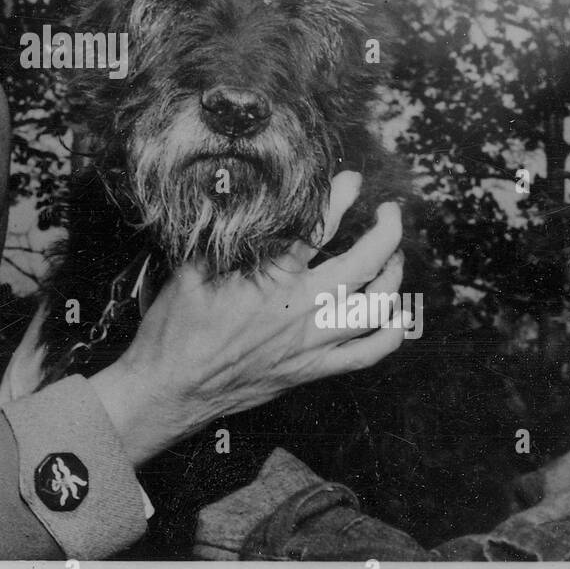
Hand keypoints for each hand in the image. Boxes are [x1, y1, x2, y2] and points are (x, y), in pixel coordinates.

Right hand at [89, 171, 407, 465]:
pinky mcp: (312, 370)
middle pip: (365, 262)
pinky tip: (398, 317)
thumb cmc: (175, 328)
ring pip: (376, 307)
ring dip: (394, 276)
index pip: (320, 226)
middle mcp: (301, 308)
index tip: (353, 180)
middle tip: (389, 212)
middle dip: (387, 231)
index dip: (342, 196)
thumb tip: (234, 192)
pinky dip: (391, 334)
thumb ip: (221, 232)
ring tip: (394, 257)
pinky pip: (368, 355)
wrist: (171, 388)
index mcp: (272, 278)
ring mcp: (311, 342)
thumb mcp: (191, 267)